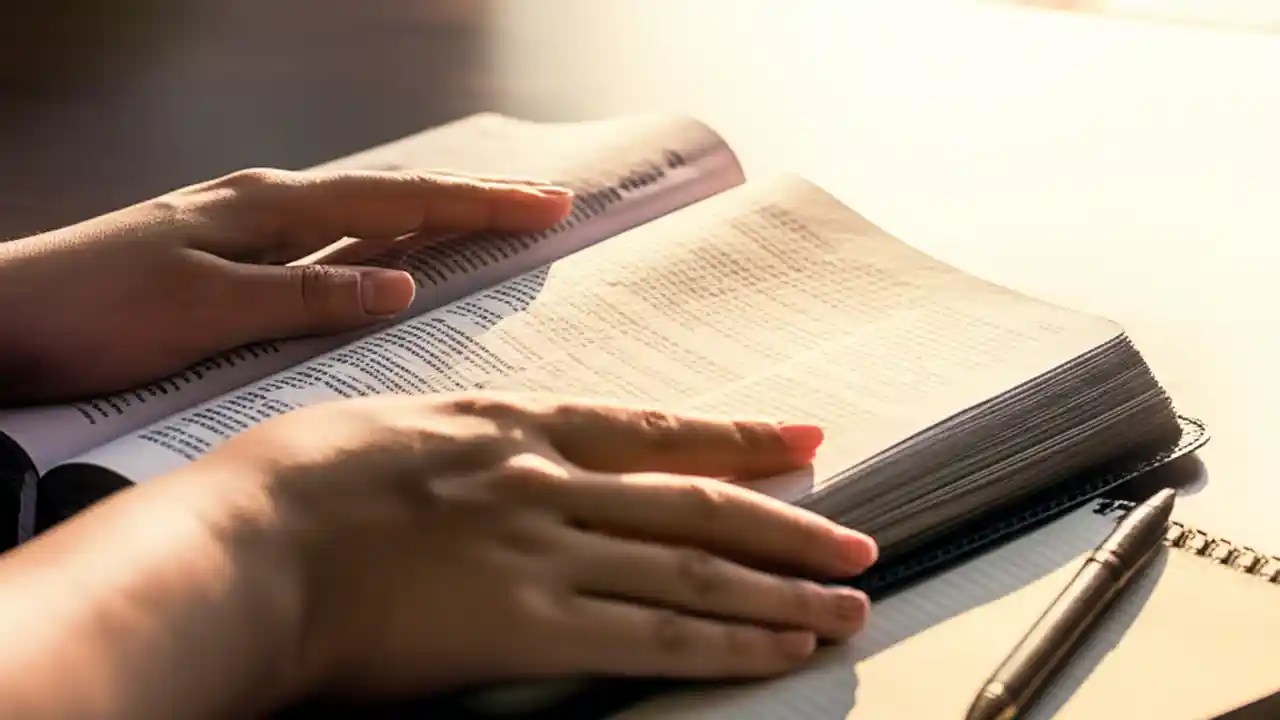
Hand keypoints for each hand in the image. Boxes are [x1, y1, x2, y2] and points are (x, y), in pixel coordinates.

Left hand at [0, 169, 571, 404]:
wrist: (0, 318)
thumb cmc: (93, 312)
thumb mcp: (205, 311)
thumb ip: (307, 295)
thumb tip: (403, 282)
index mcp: (270, 209)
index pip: (399, 201)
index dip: (479, 205)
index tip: (548, 204)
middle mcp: (266, 206)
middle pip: (391, 196)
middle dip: (473, 200)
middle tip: (545, 202)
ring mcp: (246, 226)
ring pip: (362, 216)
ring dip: (432, 217)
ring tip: (492, 220)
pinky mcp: (229, 254)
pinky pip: (327, 241)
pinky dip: (379, 242)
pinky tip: (393, 253)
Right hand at [192, 393, 877, 703]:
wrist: (245, 543)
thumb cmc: (293, 482)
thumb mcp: (393, 423)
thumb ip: (469, 436)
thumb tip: (503, 451)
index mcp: (514, 427)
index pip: (653, 431)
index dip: (735, 438)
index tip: (799, 440)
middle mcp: (549, 482)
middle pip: (697, 505)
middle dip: (787, 523)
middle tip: (857, 540)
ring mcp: (547, 553)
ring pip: (693, 570)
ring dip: (780, 589)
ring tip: (846, 602)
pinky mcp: (529, 625)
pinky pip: (652, 633)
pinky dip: (726, 640)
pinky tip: (779, 647)